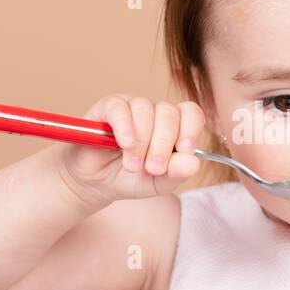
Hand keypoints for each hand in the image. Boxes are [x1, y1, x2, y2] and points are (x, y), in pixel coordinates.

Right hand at [58, 94, 204, 204]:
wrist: (96, 183)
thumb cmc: (130, 178)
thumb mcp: (158, 183)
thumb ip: (177, 173)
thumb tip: (194, 163)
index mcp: (174, 127)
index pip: (191, 113)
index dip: (191, 128)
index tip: (184, 150)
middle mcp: (155, 112)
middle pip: (169, 113)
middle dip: (163, 143)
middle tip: (153, 168)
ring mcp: (132, 107)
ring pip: (145, 110)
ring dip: (141, 142)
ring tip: (132, 166)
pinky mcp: (107, 107)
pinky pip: (119, 108)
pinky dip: (124, 127)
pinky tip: (124, 144)